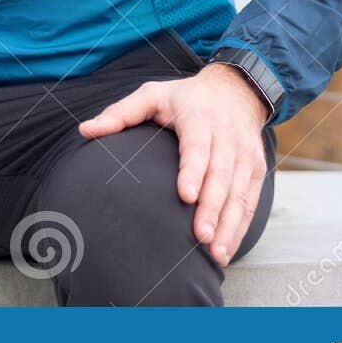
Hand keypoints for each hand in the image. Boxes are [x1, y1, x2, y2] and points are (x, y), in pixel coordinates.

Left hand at [78, 64, 269, 266]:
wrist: (235, 90)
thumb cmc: (184, 98)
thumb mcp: (152, 95)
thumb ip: (120, 113)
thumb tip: (85, 130)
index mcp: (199, 117)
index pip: (197, 146)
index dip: (193, 170)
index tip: (185, 195)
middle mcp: (227, 136)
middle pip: (221, 174)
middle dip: (212, 206)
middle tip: (201, 236)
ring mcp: (245, 154)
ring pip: (239, 192)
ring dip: (229, 223)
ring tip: (216, 252)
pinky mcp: (256, 169)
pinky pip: (250, 200)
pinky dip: (241, 226)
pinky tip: (227, 249)